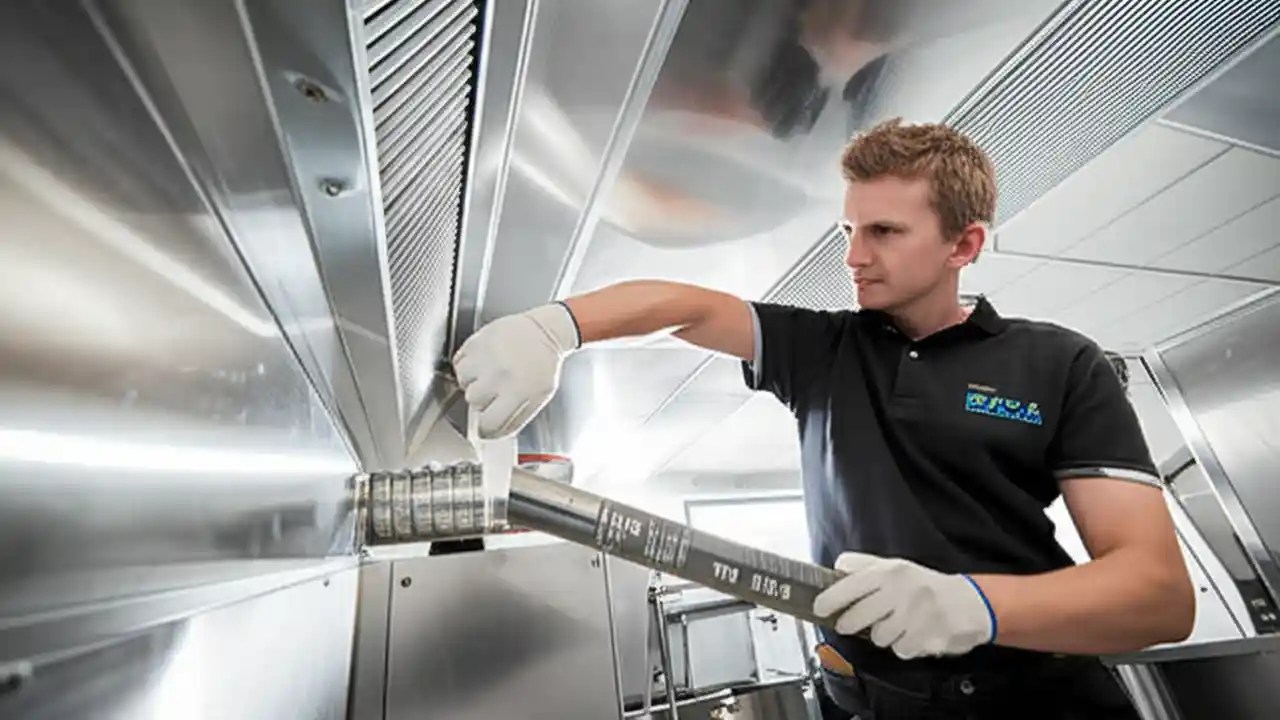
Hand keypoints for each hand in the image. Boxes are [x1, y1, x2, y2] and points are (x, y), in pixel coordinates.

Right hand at [452, 303, 579, 438]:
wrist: (544, 330)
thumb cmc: (543, 363)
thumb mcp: (539, 396)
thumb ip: (517, 418)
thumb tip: (494, 434)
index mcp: (518, 392)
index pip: (489, 423)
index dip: (486, 428)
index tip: (485, 426)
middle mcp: (499, 375)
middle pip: (473, 402)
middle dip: (483, 399)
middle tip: (494, 389)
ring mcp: (486, 357)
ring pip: (463, 383)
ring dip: (473, 381)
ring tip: (488, 373)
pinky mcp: (476, 342)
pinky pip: (459, 363)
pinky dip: (467, 365)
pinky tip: (482, 362)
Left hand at [813, 552, 995, 659]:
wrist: (969, 603)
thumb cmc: (926, 586)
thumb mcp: (896, 567)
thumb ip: (864, 566)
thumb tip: (836, 567)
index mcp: (891, 572)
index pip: (851, 584)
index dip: (831, 598)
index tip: (819, 608)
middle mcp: (902, 592)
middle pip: (859, 616)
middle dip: (849, 623)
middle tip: (848, 624)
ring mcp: (917, 615)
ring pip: (878, 637)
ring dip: (882, 635)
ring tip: (894, 625)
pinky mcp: (929, 637)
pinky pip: (900, 650)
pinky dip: (903, 646)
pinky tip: (911, 634)